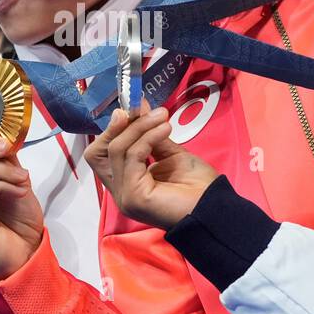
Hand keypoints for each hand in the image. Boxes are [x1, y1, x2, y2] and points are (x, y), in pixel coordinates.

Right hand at [87, 98, 218, 229]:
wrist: (214, 208)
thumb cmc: (196, 186)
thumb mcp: (170, 153)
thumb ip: (151, 135)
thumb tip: (139, 106)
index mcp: (126, 182)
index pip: (102, 153)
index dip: (114, 128)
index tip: (136, 106)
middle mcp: (120, 190)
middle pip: (98, 152)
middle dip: (116, 126)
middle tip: (138, 108)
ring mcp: (124, 195)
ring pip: (118, 149)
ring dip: (140, 127)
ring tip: (162, 117)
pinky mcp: (133, 196)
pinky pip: (133, 156)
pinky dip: (147, 137)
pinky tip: (164, 128)